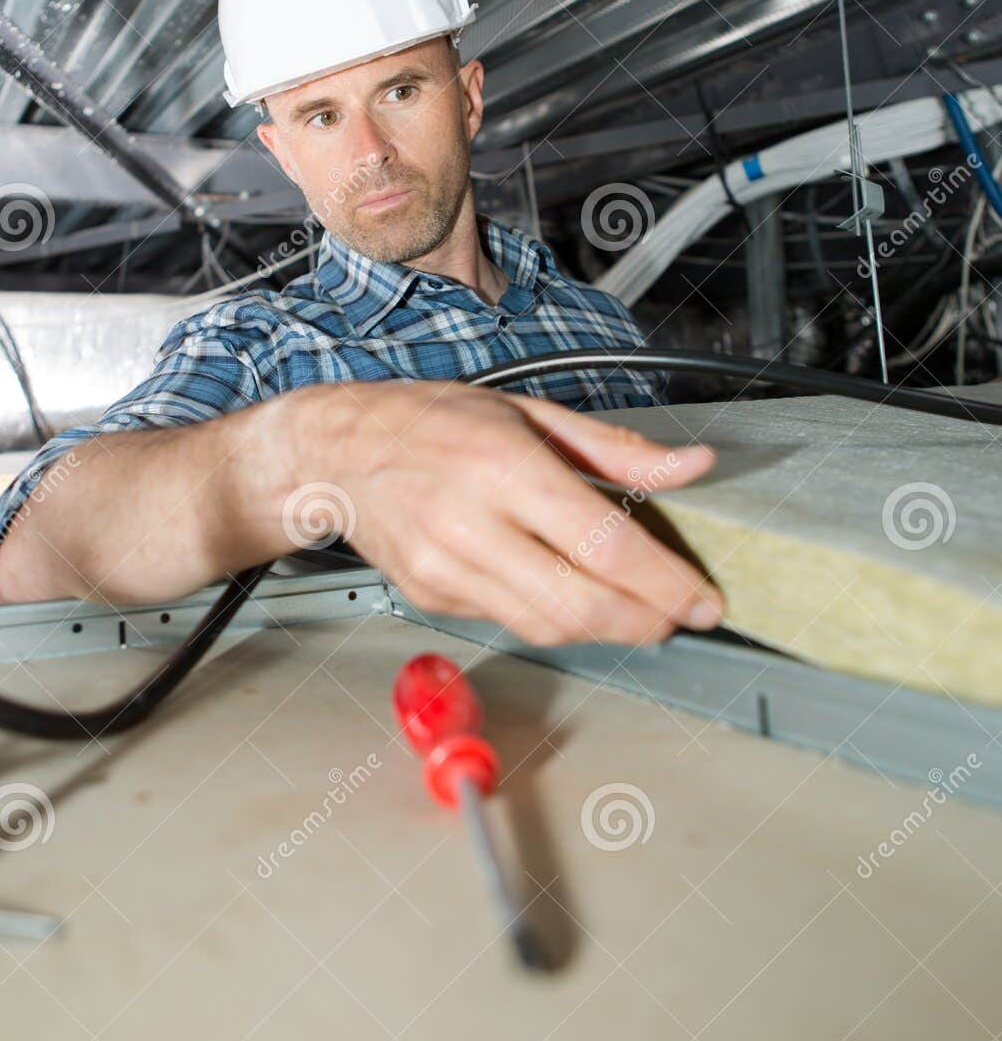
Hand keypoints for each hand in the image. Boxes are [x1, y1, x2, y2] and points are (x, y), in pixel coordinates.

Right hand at [289, 379, 721, 647]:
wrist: (336, 451)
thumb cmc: (433, 421)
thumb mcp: (531, 412)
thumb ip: (618, 450)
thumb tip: (693, 465)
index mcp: (504, 466)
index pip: (605, 544)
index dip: (665, 583)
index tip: (704, 600)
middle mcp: (471, 524)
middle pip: (580, 604)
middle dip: (644, 622)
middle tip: (678, 617)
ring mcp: (445, 569)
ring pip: (547, 627)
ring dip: (604, 628)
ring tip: (636, 609)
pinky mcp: (431, 597)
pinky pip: (510, 622)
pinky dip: (552, 617)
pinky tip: (568, 592)